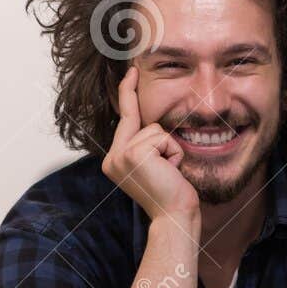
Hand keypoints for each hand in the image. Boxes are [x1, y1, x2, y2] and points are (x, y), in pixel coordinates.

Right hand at [102, 67, 199, 223]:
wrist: (173, 216)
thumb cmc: (170, 194)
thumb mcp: (153, 166)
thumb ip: (146, 145)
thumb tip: (155, 124)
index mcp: (115, 161)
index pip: (124, 120)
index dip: (127, 93)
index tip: (132, 71)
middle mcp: (113, 158)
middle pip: (138, 121)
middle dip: (152, 126)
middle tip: (150, 119)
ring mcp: (121, 156)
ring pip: (154, 129)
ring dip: (169, 148)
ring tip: (167, 172)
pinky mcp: (134, 153)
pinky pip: (162, 137)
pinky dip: (173, 152)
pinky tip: (169, 171)